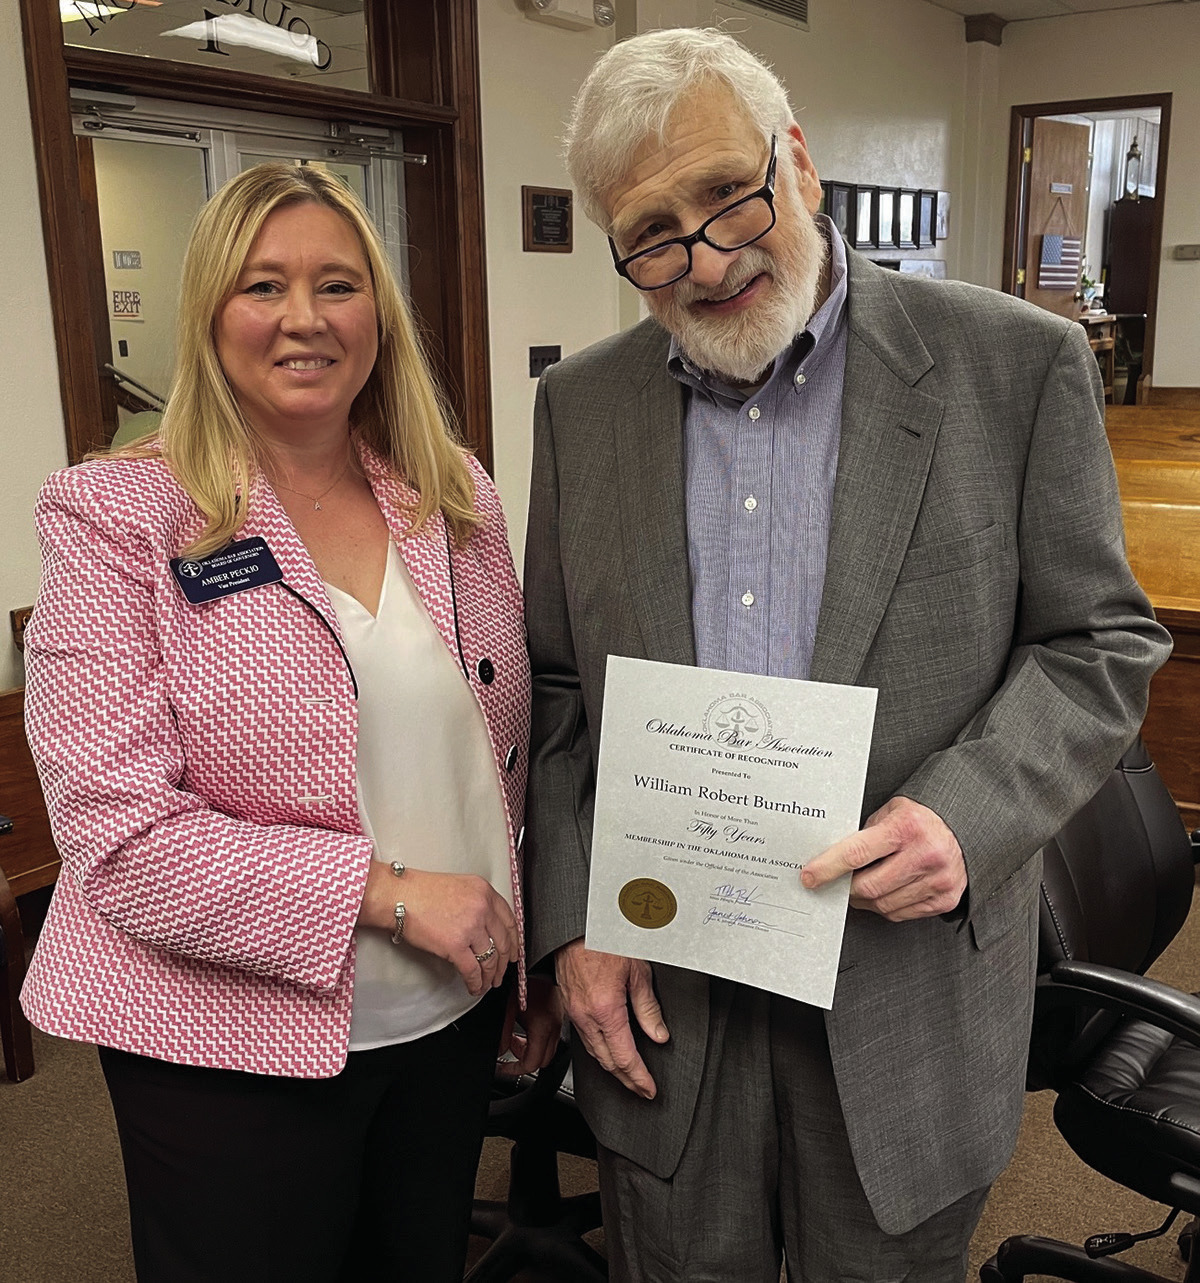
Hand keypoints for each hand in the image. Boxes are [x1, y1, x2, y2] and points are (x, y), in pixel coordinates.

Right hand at [357, 864, 517, 995]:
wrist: (398, 896)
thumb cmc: (420, 891)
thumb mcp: (459, 886)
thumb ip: (476, 903)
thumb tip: (485, 928)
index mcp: (484, 891)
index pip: (510, 921)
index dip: (514, 941)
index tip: (513, 952)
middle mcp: (482, 908)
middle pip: (503, 942)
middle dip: (504, 963)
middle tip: (501, 972)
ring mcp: (470, 927)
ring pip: (490, 959)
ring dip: (490, 976)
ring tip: (487, 983)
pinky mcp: (455, 946)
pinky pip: (472, 970)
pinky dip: (475, 983)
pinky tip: (474, 987)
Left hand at [498, 975, 563, 1075]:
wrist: (538, 962)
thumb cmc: (525, 979)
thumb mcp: (507, 1008)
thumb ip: (502, 1034)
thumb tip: (499, 1051)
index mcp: (542, 1028)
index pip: (531, 1064)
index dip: (514, 1069)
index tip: (503, 1067)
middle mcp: (554, 1028)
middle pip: (542, 1061)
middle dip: (523, 1060)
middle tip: (509, 1050)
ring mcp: (558, 1022)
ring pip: (548, 1051)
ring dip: (530, 1050)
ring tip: (515, 1036)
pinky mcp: (558, 1016)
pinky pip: (550, 1038)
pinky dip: (536, 1040)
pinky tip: (525, 1027)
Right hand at [554, 938, 667, 1098]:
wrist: (577, 925)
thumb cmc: (605, 938)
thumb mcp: (637, 970)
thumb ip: (648, 1007)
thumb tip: (658, 1035)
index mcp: (605, 1010)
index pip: (624, 1058)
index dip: (639, 1078)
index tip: (649, 1089)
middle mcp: (586, 1016)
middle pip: (607, 1062)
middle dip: (626, 1080)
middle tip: (642, 1089)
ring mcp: (574, 1013)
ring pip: (593, 1053)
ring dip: (612, 1068)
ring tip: (629, 1076)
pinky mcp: (568, 1006)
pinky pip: (583, 1038)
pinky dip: (599, 1051)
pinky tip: (608, 1051)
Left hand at [800, 796, 966, 921]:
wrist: (964, 829)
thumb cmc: (921, 819)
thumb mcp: (891, 812)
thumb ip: (864, 834)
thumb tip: (830, 857)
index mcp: (906, 828)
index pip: (856, 853)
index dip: (828, 868)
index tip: (809, 877)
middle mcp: (925, 855)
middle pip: (868, 886)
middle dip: (846, 888)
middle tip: (836, 883)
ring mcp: (937, 880)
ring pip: (883, 904)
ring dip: (864, 900)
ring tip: (860, 887)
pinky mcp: (944, 899)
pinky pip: (901, 914)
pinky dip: (885, 906)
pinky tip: (884, 892)